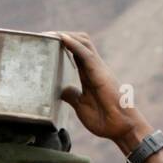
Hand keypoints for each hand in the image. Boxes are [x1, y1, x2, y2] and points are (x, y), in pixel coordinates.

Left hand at [51, 31, 152, 153]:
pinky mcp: (100, 72)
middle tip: (42, 36)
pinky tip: (61, 38)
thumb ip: (72, 95)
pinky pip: (86, 54)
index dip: (61, 44)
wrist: (120, 127)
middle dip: (61, 35)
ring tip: (48, 34)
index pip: (74, 52)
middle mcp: (93, 67)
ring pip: (83, 42)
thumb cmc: (104, 118)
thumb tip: (60, 90)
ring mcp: (98, 68)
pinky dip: (73, 44)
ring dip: (65, 36)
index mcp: (88, 74)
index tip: (44, 42)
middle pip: (79, 42)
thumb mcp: (81, 105)